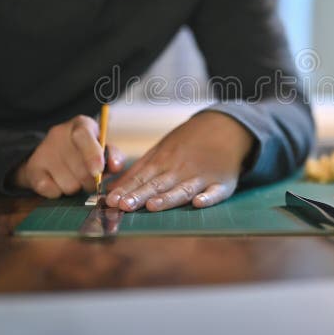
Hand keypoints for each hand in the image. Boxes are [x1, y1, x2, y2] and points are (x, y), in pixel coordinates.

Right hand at [13, 115, 124, 197]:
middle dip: (90, 181)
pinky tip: (59, 182)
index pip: (83, 136)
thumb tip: (115, 165)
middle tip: (89, 178)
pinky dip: (58, 192)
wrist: (52, 152)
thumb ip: (113, 155)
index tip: (98, 171)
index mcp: (81, 124)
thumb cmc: (85, 151)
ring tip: (74, 178)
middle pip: (80, 169)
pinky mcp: (32, 168)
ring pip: (68, 184)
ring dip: (75, 188)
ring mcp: (44, 150)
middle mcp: (59, 134)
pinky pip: (50, 191)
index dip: (92, 155)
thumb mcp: (102, 147)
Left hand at [105, 111, 254, 211]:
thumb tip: (112, 190)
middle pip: (157, 185)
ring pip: (182, 190)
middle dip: (139, 195)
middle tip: (123, 206)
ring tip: (152, 206)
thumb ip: (138, 172)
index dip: (126, 189)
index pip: (141, 178)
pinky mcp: (222, 184)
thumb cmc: (186, 144)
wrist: (223, 128)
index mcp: (163, 162)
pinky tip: (199, 203)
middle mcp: (180, 171)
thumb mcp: (160, 151)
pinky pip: (215, 192)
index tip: (109, 200)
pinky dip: (208, 198)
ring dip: (167, 198)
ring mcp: (201, 177)